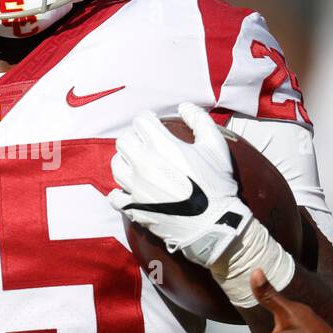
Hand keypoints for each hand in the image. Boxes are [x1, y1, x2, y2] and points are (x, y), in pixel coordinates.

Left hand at [107, 102, 251, 268]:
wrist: (215, 226)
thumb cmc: (218, 186)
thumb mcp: (216, 147)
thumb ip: (200, 120)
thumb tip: (184, 106)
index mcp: (162, 146)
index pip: (140, 120)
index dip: (149, 120)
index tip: (156, 125)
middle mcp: (143, 164)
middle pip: (123, 140)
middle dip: (134, 137)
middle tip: (147, 144)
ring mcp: (136, 188)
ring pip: (116, 165)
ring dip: (126, 161)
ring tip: (139, 164)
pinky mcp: (134, 208)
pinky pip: (115, 196)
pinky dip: (120, 191)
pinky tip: (131, 189)